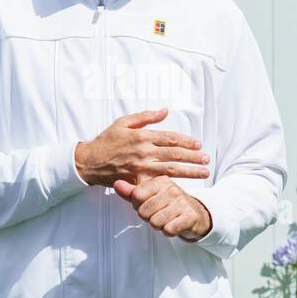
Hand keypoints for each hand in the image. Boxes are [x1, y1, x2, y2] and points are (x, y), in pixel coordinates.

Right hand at [75, 108, 210, 186]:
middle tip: (207, 159)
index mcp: (141, 136)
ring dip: (189, 172)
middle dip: (193, 157)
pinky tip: (183, 187)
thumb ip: (145, 116)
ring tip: (204, 173)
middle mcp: (143, 152)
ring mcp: (140, 168)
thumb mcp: (123, 122)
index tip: (199, 144)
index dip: (186, 141)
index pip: (170, 138)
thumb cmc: (106, 141)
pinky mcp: (136, 181)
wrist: (89, 161)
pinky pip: (156, 183)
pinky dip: (171, 185)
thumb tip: (165, 111)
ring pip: (170, 170)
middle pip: (174, 154)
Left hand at [113, 176, 212, 240]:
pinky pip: (168, 230)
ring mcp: (181, 202)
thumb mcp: (151, 195)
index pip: (136, 196)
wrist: (196, 213)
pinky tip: (174, 224)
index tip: (148, 205)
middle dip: (149, 217)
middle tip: (159, 213)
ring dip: (159, 225)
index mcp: (160, 181)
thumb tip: (116, 184)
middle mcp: (171, 189)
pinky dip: (169, 231)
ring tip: (167, 218)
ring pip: (155, 222)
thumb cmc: (169, 203)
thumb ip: (131, 192)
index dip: (138, 206)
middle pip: (144, 212)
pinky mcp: (189, 216)